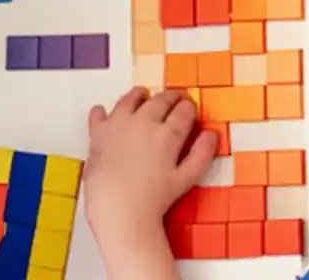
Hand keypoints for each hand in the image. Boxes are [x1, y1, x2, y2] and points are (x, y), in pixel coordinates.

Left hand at [84, 88, 215, 278]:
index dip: (190, 107)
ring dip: (139, 95)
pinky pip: (98, 115)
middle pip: (160, 100)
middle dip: (171, 97)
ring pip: (130, 99)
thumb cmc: (155, 200)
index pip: (184, 110)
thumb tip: (211, 134)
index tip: (190, 109)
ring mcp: (119, 126)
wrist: (119, 214)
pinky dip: (101, 112)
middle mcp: (144, 123)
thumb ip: (202, 153)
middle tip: (174, 100)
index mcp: (168, 133)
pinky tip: (104, 112)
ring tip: (142, 95)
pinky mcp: (98, 136)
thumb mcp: (188, 179)